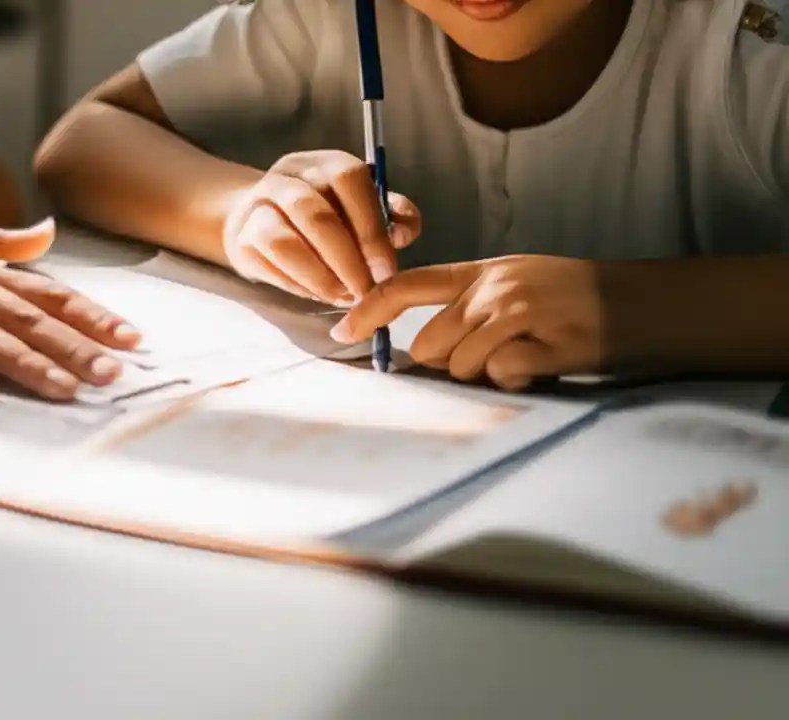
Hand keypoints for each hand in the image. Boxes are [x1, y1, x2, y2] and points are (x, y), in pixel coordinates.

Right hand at [222, 150, 420, 304]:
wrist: (260, 217)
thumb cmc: (323, 213)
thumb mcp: (360, 205)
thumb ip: (390, 214)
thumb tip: (404, 233)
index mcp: (323, 163)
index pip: (349, 180)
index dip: (371, 226)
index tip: (386, 269)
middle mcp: (286, 178)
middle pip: (317, 216)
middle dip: (348, 261)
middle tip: (366, 292)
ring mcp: (258, 207)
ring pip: (285, 243)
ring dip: (320, 277)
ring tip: (342, 297)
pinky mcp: (241, 238)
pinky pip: (270, 266)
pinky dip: (298, 284)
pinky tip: (318, 293)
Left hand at [332, 255, 607, 390]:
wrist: (645, 304)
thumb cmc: (574, 300)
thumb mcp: (517, 284)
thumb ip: (469, 307)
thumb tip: (418, 352)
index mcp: (481, 271)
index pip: (406, 285)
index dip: (367, 311)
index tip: (340, 334)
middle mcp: (493, 287)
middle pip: (429, 346)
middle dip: (449, 364)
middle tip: (495, 355)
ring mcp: (517, 313)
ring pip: (461, 366)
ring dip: (487, 374)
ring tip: (527, 354)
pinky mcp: (542, 341)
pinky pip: (501, 376)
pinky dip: (518, 380)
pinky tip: (547, 360)